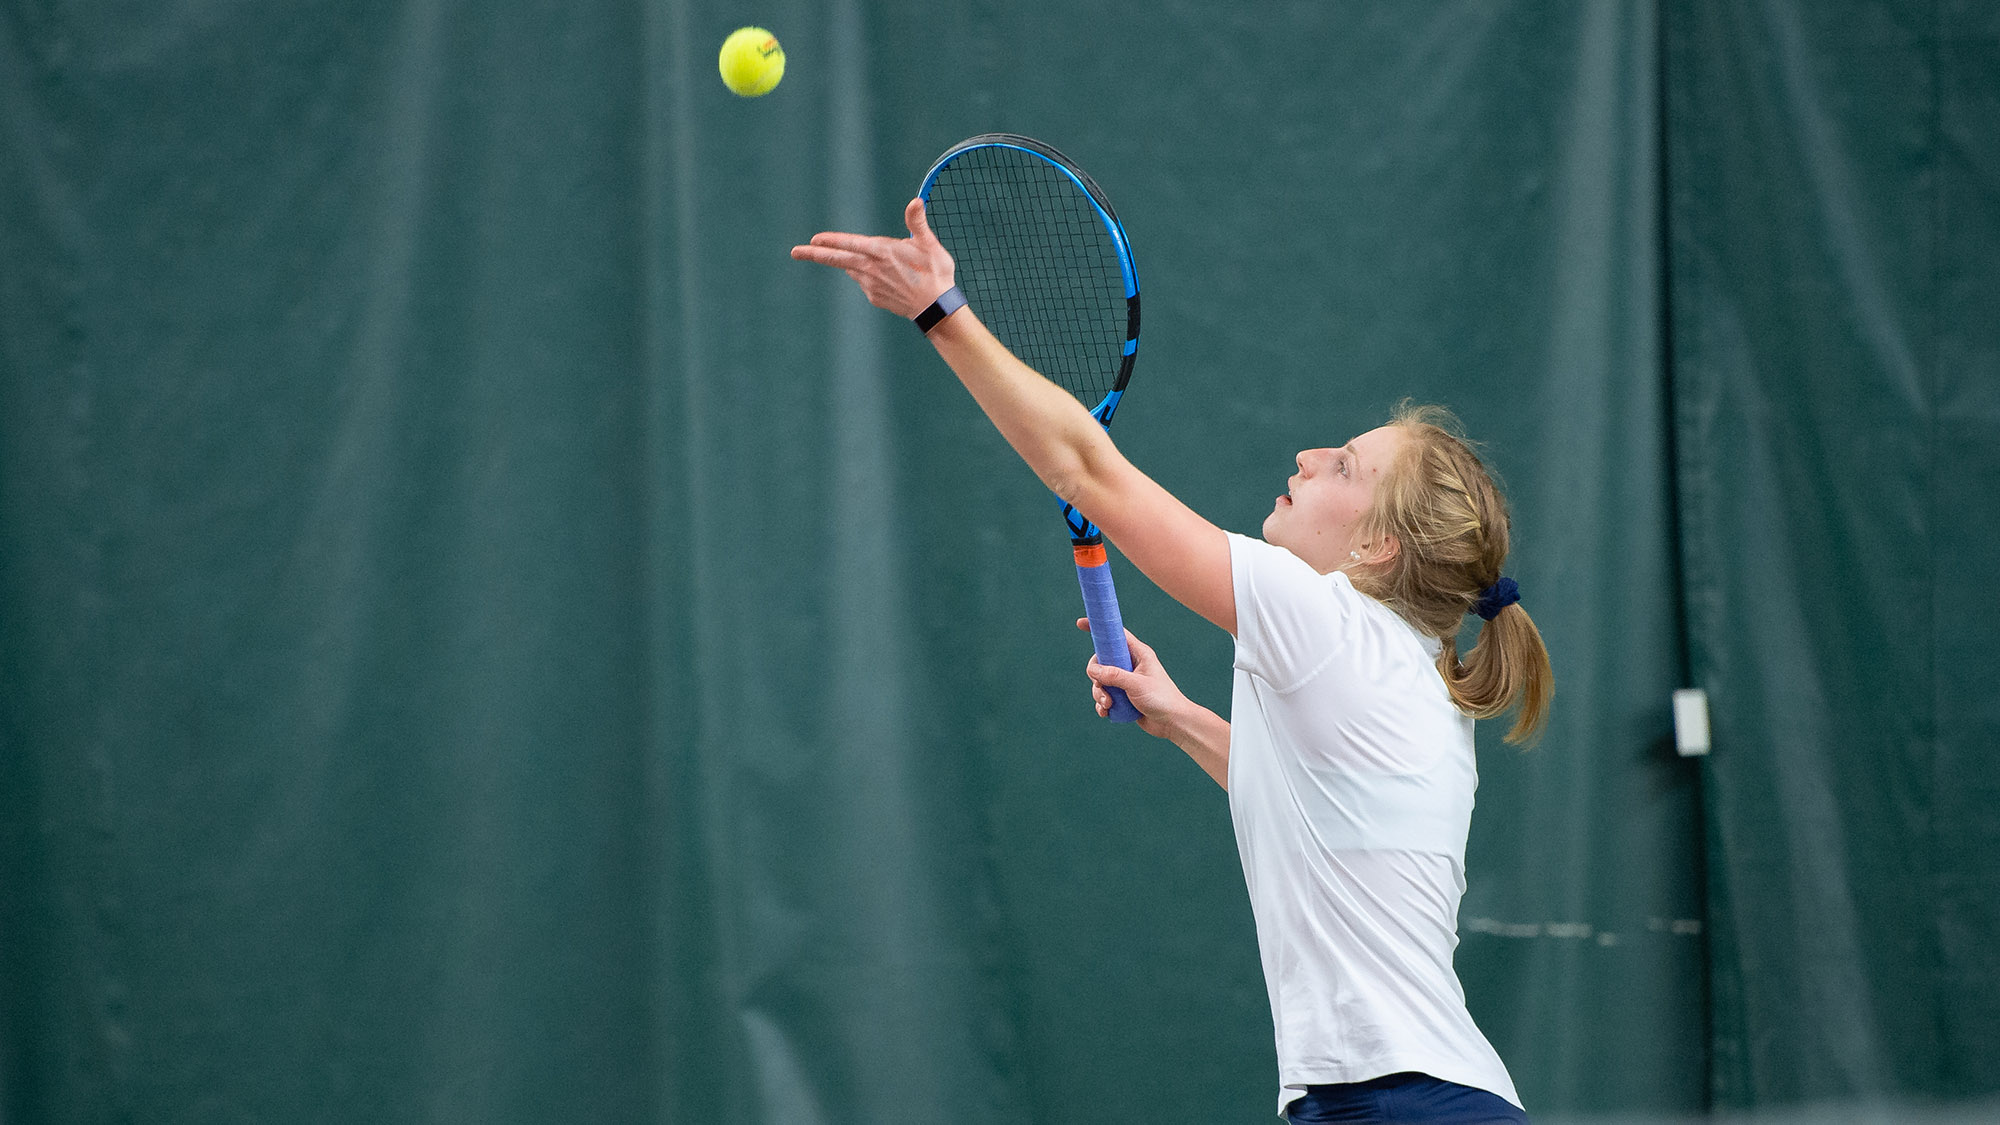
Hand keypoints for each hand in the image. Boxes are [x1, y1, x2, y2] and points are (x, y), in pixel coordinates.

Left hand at [790, 198, 956, 319]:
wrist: (936, 308)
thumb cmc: (935, 273)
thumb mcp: (929, 244)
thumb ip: (917, 223)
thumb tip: (915, 201)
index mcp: (882, 252)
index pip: (850, 243)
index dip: (831, 241)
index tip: (814, 240)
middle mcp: (871, 269)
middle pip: (838, 260)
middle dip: (815, 255)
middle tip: (795, 252)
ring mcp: (870, 285)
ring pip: (854, 269)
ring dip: (855, 263)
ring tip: (885, 265)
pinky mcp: (874, 297)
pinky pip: (865, 282)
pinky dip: (869, 276)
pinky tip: (889, 278)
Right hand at [1077, 619, 1186, 739]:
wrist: (1173, 723)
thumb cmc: (1161, 698)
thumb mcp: (1136, 684)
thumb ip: (1114, 675)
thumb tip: (1092, 669)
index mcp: (1138, 654)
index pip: (1115, 634)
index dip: (1098, 628)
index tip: (1080, 624)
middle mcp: (1130, 665)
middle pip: (1101, 661)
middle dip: (1096, 677)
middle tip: (1101, 687)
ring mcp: (1126, 681)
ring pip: (1101, 682)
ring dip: (1099, 694)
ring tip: (1108, 705)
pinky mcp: (1124, 697)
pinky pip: (1105, 696)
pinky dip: (1102, 704)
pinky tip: (1106, 712)